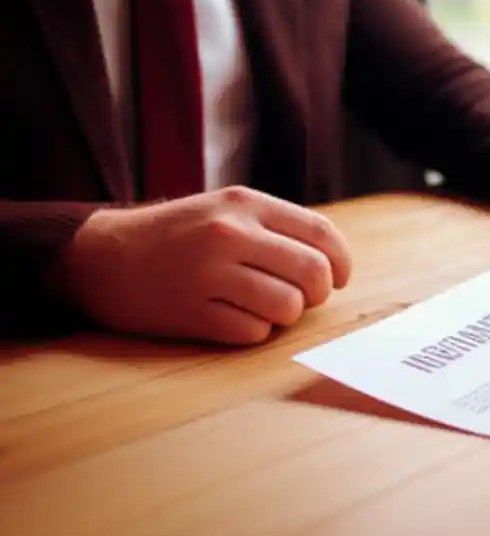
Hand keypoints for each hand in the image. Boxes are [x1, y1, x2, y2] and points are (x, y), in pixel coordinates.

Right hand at [52, 186, 352, 344]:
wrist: (100, 256)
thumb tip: (333, 263)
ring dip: (285, 315)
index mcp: (244, 204)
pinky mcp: (192, 312)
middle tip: (302, 298)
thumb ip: (276, 227)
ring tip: (263, 307)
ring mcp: (209, 274)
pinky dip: (253, 331)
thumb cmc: (176, 235)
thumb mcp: (224, 209)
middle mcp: (230, 234)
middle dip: (318, 293)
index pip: (321, 233)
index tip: (341, 279)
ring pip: (288, 306)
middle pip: (313, 273)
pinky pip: (254, 332)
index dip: (342, 262)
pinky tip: (233, 318)